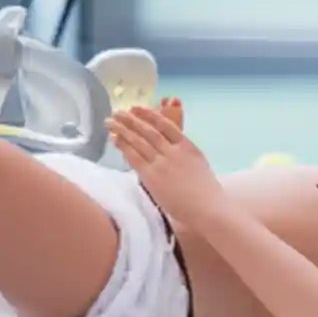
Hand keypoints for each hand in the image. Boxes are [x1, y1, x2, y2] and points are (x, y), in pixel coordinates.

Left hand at [106, 99, 222, 224]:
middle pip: (149, 131)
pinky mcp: (152, 177)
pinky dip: (124, 146)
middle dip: (131, 119)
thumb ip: (183, 154)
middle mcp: (174, 152)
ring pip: (139, 141)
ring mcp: (162, 164)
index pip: (166, 125)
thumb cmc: (206, 192)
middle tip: (118, 112)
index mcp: (188, 147)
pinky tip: (115, 138)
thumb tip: (167, 149)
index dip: (150, 115)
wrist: (208, 208)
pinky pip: (134, 158)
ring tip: (110, 122)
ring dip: (123, 129)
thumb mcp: (198, 165)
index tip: (137, 108)